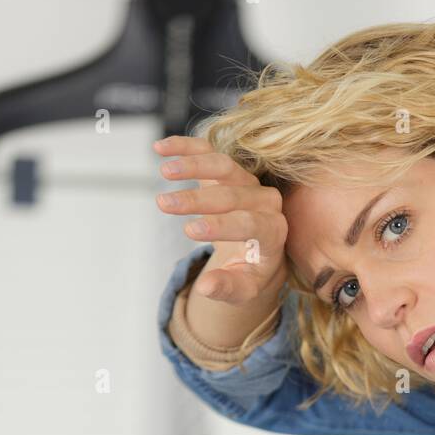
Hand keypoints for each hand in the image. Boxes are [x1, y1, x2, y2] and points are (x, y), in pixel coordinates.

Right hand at [153, 135, 288, 304]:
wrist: (257, 249)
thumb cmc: (250, 271)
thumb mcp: (242, 288)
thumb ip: (227, 288)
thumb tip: (204, 288)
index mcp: (273, 232)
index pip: (250, 223)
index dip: (220, 226)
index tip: (189, 231)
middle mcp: (266, 202)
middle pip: (232, 195)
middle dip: (196, 199)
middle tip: (163, 204)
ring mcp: (249, 181)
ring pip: (223, 165)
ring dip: (192, 165)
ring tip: (164, 172)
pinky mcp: (230, 169)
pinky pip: (209, 151)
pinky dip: (185, 147)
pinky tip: (160, 148)